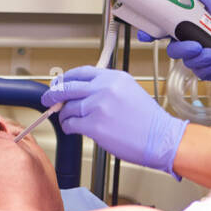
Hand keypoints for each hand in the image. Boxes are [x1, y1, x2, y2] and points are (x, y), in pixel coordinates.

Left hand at [41, 67, 187, 176]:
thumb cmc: (149, 121)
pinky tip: (73, 129)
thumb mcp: (129, 92)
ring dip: (65, 116)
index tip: (59, 85)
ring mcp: (99, 106)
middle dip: (53, 95)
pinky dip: (68, 127)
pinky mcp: (95, 125)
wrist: (162, 138)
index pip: (80, 72)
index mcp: (114, 77)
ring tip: (69, 121)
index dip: (65, 79)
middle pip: (68, 87)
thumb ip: (107, 87)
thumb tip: (82, 91)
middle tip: (49, 100)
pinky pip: (71, 124)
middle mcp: (105, 88)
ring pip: (68, 108)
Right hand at [139, 0, 210, 79]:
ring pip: (185, 60)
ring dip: (200, 56)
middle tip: (194, 45)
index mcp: (187, 26)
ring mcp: (197, 58)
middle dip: (180, 47)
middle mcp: (190, 42)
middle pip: (171, 48)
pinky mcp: (207, 70)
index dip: (150, 33)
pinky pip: (200, 71)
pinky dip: (210, 65)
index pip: (162, 30)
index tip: (145, 34)